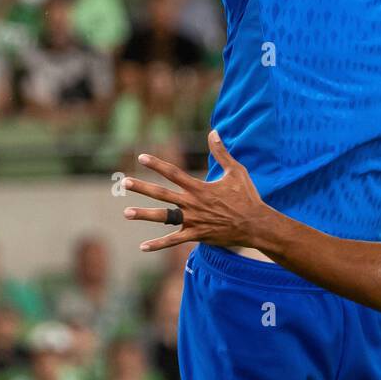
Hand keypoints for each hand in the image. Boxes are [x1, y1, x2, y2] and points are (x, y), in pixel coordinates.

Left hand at [122, 130, 270, 252]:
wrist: (255, 224)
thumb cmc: (247, 196)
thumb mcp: (236, 171)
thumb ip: (221, 153)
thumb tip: (213, 132)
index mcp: (199, 188)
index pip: (173, 173)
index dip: (157, 164)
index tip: (141, 157)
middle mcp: (192, 204)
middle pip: (162, 194)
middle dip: (142, 187)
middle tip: (125, 183)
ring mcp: (193, 221)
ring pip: (164, 217)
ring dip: (144, 215)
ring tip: (126, 212)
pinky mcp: (197, 235)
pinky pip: (173, 241)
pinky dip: (158, 244)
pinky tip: (143, 247)